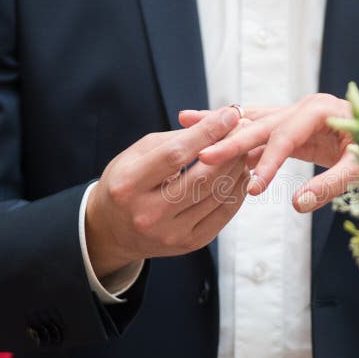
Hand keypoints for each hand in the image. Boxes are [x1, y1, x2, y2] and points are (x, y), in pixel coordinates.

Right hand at [86, 106, 248, 277]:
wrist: (113, 231)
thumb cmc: (126, 182)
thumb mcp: (137, 154)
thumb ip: (175, 139)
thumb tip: (219, 122)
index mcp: (129, 186)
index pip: (175, 155)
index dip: (206, 133)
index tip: (230, 114)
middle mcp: (149, 214)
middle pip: (202, 178)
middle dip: (229, 149)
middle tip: (245, 128)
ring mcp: (171, 233)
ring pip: (217, 195)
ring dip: (237, 167)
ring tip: (244, 147)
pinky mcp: (190, 243)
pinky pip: (223, 213)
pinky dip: (237, 190)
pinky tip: (241, 173)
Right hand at [179, 94, 356, 212]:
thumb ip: (331, 185)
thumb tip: (298, 204)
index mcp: (320, 111)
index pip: (286, 139)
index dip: (268, 164)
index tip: (251, 189)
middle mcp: (303, 106)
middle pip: (260, 124)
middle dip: (230, 140)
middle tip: (202, 154)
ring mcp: (294, 112)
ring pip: (252, 119)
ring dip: (221, 125)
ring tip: (186, 122)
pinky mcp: (290, 124)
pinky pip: (257, 128)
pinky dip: (234, 134)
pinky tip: (209, 136)